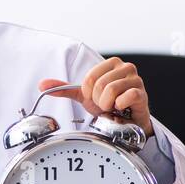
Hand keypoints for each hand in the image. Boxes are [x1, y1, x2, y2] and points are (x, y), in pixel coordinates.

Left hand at [39, 56, 153, 136]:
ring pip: (111, 91)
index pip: (89, 78)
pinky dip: (120, 107)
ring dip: (108, 105)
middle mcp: (125, 67)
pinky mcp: (142, 92)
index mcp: (111, 63)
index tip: (96, 97)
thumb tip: (42, 85)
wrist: (126, 121)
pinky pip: (125, 98)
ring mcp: (135, 79)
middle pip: (99, 85)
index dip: (88, 93)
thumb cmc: (109, 105)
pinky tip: (123, 108)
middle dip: (98, 100)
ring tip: (113, 106)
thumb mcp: (84, 95)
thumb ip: (64, 89)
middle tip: (106, 104)